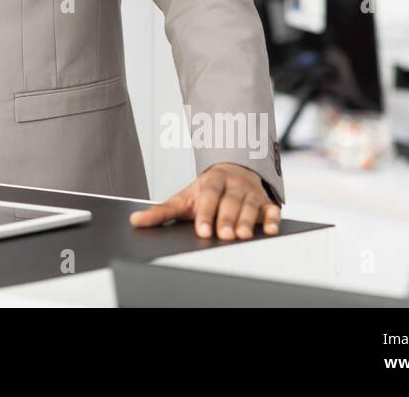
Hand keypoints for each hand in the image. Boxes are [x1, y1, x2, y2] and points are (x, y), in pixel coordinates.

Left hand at [129, 163, 280, 240]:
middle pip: (230, 201)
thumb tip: (135, 221)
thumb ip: (161, 212)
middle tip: (224, 235)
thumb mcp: (183, 199)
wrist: (232, 173)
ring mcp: (250, 193)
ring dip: (248, 220)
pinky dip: (273, 219)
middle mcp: (233, 185)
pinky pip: (272, 210)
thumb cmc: (205, 193)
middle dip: (227, 218)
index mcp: (211, 181)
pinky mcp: (266, 202)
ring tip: (243, 236)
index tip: (203, 230)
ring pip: (250, 205)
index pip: (208, 195)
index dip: (206, 212)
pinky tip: (270, 230)